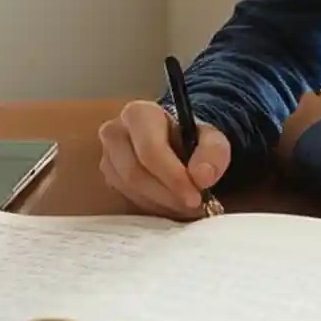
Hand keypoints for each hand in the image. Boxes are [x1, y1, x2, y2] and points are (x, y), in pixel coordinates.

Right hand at [98, 100, 231, 218]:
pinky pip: (127, 198)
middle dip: (167, 195)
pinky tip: (171, 202)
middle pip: (135, 174)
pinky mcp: (109, 176)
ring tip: (186, 204)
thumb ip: (213, 153)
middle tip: (193, 206)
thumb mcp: (212, 139)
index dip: (173, 177)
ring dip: (161, 203)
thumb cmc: (189, 137)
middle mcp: (115, 132)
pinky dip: (152, 206)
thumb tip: (202, 177)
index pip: (150, 150)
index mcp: (139, 113)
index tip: (196, 197)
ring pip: (130, 190)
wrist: (173, 139)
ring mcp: (108, 155)